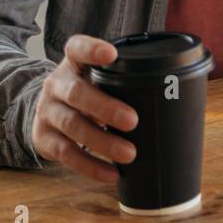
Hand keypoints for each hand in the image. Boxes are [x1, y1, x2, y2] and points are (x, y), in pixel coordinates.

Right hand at [31, 34, 137, 182]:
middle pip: (77, 93)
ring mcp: (47, 110)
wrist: (48, 109)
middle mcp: (57, 83)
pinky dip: (90, 166)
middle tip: (133, 120)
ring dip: (102, 142)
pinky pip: (66, 154)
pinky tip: (112, 173)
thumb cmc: (90, 89)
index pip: (78, 48)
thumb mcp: (99, 76)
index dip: (93, 50)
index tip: (112, 55)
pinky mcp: (43, 138)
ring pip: (72, 126)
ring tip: (129, 154)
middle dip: (105, 107)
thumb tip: (178, 94)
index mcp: (74, 62)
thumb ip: (125, 78)